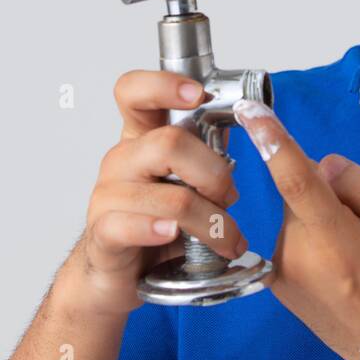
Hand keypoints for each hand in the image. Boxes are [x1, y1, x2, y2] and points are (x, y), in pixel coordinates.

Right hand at [56, 71, 248, 318]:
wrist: (120, 274)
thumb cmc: (157, 223)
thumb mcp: (185, 181)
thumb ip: (209, 154)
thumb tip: (256, 126)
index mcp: (141, 139)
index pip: (134, 92)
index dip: (163, 85)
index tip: (197, 94)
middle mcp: (122, 160)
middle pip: (169, 142)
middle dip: (215, 175)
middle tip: (229, 200)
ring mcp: (108, 195)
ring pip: (171, 197)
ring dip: (211, 223)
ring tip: (226, 241)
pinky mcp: (103, 232)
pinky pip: (130, 225)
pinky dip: (160, 232)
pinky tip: (172, 238)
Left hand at [233, 98, 359, 359]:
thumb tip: (326, 165)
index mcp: (337, 246)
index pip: (295, 180)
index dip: (273, 140)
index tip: (249, 109)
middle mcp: (300, 260)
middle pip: (304, 193)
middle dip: (335, 196)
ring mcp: (284, 274)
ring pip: (298, 214)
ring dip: (325, 219)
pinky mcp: (277, 282)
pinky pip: (294, 234)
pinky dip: (316, 236)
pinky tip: (343, 269)